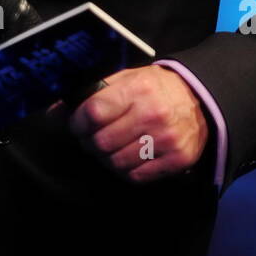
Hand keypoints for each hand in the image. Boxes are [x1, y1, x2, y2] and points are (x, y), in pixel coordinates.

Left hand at [49, 66, 208, 182]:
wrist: (200, 100)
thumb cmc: (155, 88)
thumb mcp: (126, 78)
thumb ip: (92, 93)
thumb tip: (55, 112)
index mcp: (138, 89)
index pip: (94, 112)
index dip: (78, 122)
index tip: (77, 124)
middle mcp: (152, 114)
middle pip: (102, 142)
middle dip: (90, 143)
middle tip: (93, 138)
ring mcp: (166, 140)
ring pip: (116, 163)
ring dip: (107, 158)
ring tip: (111, 147)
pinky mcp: (177, 160)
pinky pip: (136, 176)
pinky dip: (125, 170)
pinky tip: (128, 157)